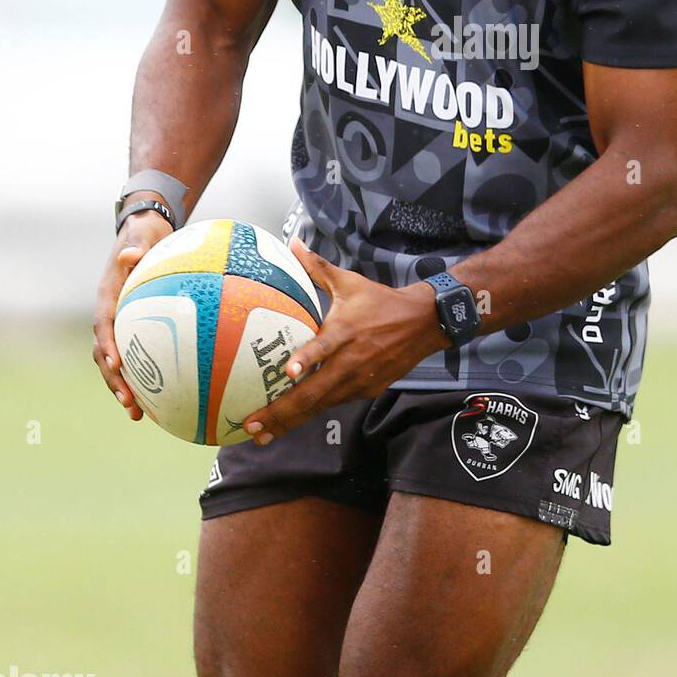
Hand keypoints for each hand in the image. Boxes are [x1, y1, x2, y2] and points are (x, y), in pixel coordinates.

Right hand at [92, 207, 173, 420]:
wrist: (144, 231)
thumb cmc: (144, 232)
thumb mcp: (142, 234)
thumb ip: (137, 245)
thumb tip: (130, 253)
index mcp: (109, 294)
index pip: (104, 324)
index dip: (107, 345)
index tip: (116, 364)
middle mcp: (111, 313)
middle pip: (105, 354)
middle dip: (114, 381)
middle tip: (130, 404)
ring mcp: (121, 323)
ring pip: (116, 362)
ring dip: (125, 388)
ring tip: (139, 415)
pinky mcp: (134, 329)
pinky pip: (137, 357)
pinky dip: (146, 378)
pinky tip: (165, 400)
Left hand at [242, 241, 448, 442]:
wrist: (424, 323)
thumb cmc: (380, 301)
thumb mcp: (349, 281)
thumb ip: (316, 267)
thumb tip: (292, 243)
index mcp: (346, 330)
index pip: (325, 347)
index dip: (306, 360)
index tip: (286, 371)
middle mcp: (352, 360)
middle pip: (314, 391)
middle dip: (282, 411)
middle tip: (253, 423)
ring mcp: (360, 379)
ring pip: (321, 405)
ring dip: (292, 421)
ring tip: (263, 433)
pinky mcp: (368, 390)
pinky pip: (335, 403)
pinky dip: (313, 412)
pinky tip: (290, 422)